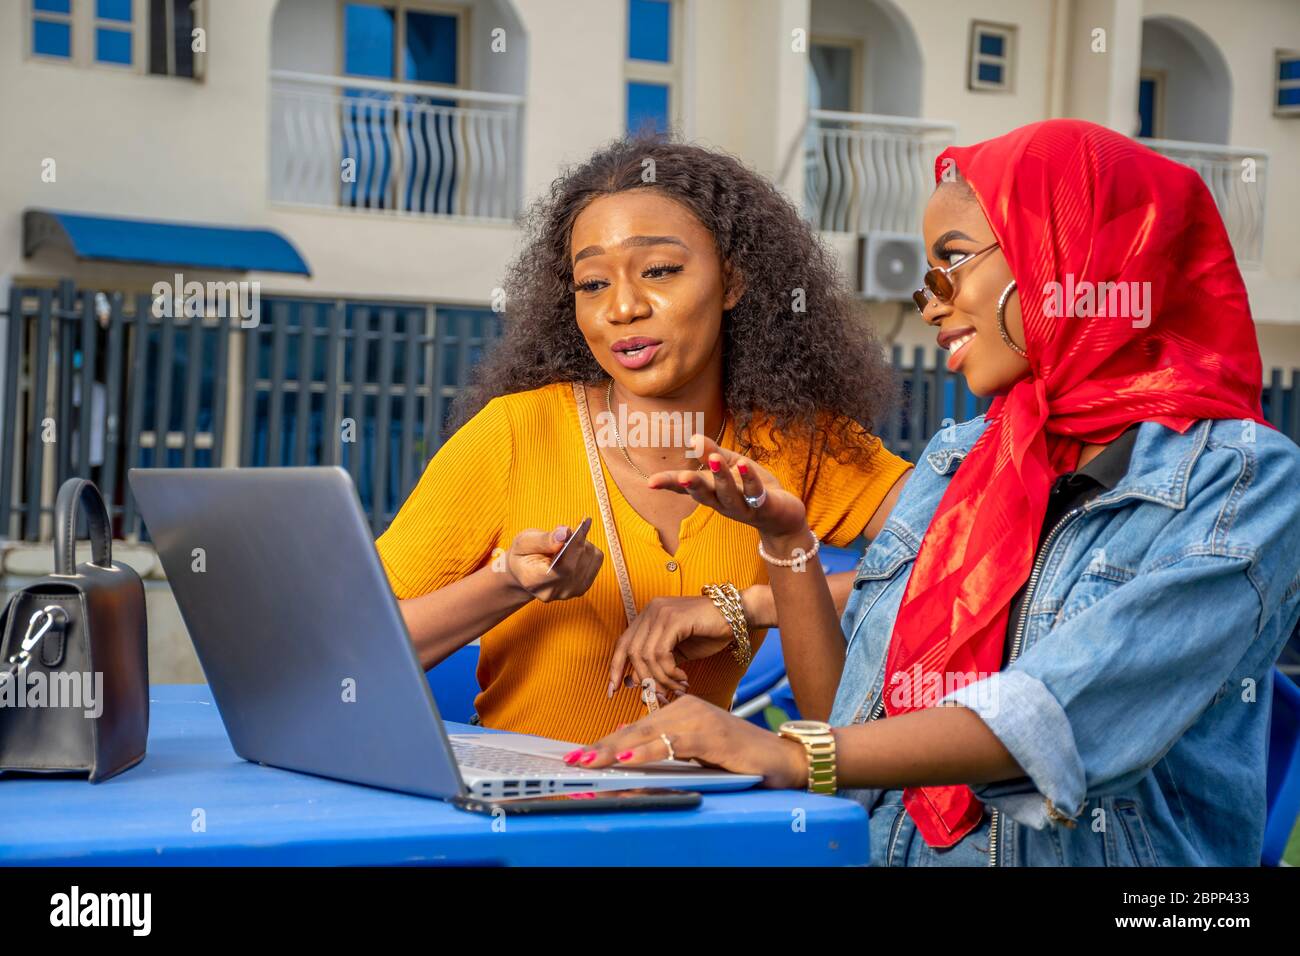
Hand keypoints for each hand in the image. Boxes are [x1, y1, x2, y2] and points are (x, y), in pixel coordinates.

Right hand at [504, 522, 602, 602]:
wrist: (526, 572)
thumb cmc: (523, 554)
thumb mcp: (524, 541)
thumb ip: (543, 539)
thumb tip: (565, 533)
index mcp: (534, 581)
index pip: (562, 568)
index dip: (573, 545)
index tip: (578, 525)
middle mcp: (553, 591)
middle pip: (577, 563)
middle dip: (577, 539)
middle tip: (568, 529)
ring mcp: (569, 592)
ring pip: (590, 558)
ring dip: (582, 543)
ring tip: (566, 542)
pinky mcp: (582, 587)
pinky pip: (596, 560)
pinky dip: (588, 548)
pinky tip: (574, 549)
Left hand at [563, 695, 807, 789]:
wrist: (780, 759)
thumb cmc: (738, 759)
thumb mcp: (696, 756)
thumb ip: (666, 754)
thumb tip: (629, 759)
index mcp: (679, 712)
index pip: (634, 730)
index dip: (605, 744)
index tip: (579, 756)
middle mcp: (684, 708)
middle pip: (633, 730)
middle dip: (600, 747)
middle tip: (572, 760)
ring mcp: (696, 717)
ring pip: (646, 735)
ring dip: (614, 750)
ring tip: (589, 761)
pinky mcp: (708, 731)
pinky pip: (670, 744)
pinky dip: (647, 751)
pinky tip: (627, 758)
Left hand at [606, 593, 759, 697]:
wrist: (737, 615)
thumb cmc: (708, 632)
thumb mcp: (677, 650)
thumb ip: (657, 661)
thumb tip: (634, 682)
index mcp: (648, 615)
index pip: (623, 644)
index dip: (615, 668)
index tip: (613, 691)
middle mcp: (650, 611)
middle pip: (632, 652)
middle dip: (643, 679)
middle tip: (658, 696)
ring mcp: (661, 612)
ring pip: (646, 656)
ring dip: (661, 679)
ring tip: (677, 687)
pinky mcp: (674, 619)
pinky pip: (661, 654)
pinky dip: (669, 671)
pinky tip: (683, 677)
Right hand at [647, 434, 806, 538]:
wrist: (782, 516)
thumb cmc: (750, 488)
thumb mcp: (731, 467)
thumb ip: (713, 453)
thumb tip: (693, 438)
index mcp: (711, 492)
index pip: (686, 488)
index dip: (669, 484)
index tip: (651, 482)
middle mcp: (722, 503)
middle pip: (705, 495)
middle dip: (693, 486)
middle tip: (683, 477)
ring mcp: (742, 508)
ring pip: (729, 495)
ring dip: (722, 478)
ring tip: (716, 459)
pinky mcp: (763, 507)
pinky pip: (756, 494)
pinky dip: (750, 480)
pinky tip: (745, 465)